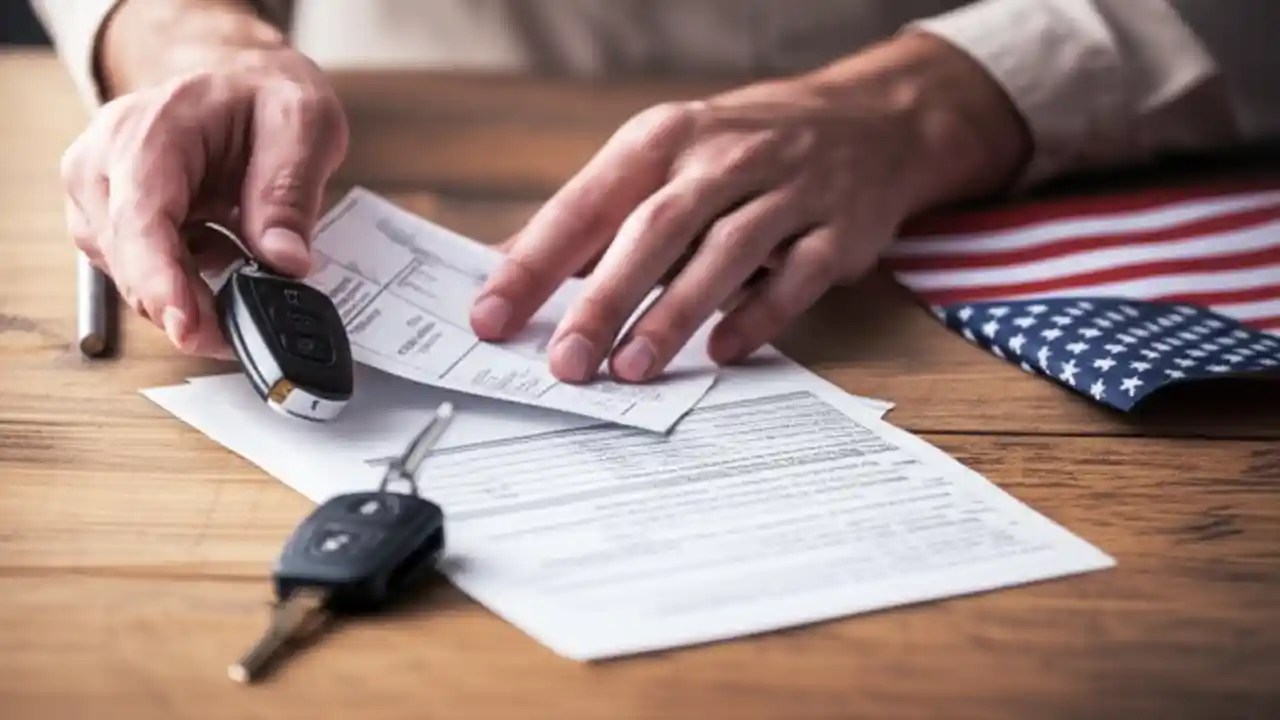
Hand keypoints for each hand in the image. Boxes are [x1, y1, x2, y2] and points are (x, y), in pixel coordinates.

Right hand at [61, 1, 347, 355]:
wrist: (242, 81)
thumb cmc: (267, 97)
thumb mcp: (303, 126)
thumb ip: (289, 192)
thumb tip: (285, 262)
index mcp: (149, 130)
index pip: (140, 217)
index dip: (161, 280)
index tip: (189, 326)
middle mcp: (105, 162)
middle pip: (128, 258)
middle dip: (185, 306)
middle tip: (245, 334)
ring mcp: (100, 193)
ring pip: (130, 275)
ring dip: (188, 298)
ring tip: (248, 288)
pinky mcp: (111, 219)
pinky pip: (140, 272)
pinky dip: (184, 285)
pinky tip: (225, 267)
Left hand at [471, 33, 1027, 381]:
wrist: (869, 121)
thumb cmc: (741, 149)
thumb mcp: (662, 158)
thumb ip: (594, 215)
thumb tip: (507, 265)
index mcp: (662, 140)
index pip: (586, 202)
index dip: (535, 262)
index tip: (492, 315)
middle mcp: (722, 158)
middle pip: (654, 230)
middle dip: (605, 299)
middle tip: (565, 362)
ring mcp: (786, 192)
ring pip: (723, 254)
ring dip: (673, 315)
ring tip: (629, 369)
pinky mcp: (838, 230)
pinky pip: (795, 277)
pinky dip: (758, 316)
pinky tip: (721, 352)